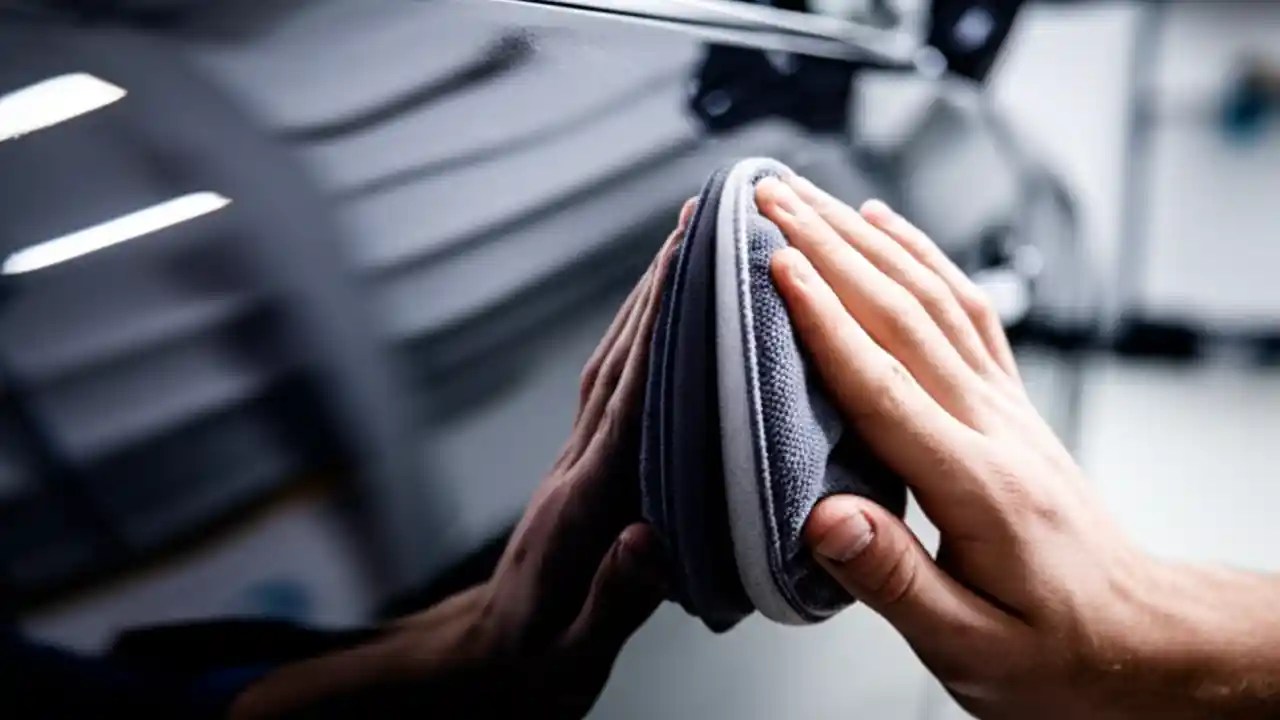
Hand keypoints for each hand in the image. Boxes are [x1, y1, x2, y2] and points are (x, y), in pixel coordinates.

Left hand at [231, 201, 694, 718]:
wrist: (473, 675)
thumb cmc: (526, 674)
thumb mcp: (571, 660)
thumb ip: (615, 599)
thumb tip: (650, 537)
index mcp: (580, 513)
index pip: (628, 407)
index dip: (662, 335)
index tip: (693, 268)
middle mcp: (574, 474)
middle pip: (617, 363)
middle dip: (656, 289)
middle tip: (696, 222)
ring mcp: (571, 470)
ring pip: (610, 368)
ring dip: (644, 303)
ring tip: (683, 247)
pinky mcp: (577, 476)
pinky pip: (611, 393)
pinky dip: (637, 346)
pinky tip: (661, 327)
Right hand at [755, 176, 1279, 718]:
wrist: (1137, 641)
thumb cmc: (1053, 654)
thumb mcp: (969, 646)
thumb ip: (894, 578)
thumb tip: (823, 517)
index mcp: (975, 486)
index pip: (883, 384)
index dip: (822, 319)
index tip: (772, 263)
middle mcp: (993, 427)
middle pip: (902, 315)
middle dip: (829, 246)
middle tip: (768, 198)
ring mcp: (1005, 407)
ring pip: (932, 297)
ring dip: (867, 238)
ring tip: (810, 195)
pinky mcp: (1009, 404)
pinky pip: (966, 310)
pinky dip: (924, 257)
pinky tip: (890, 229)